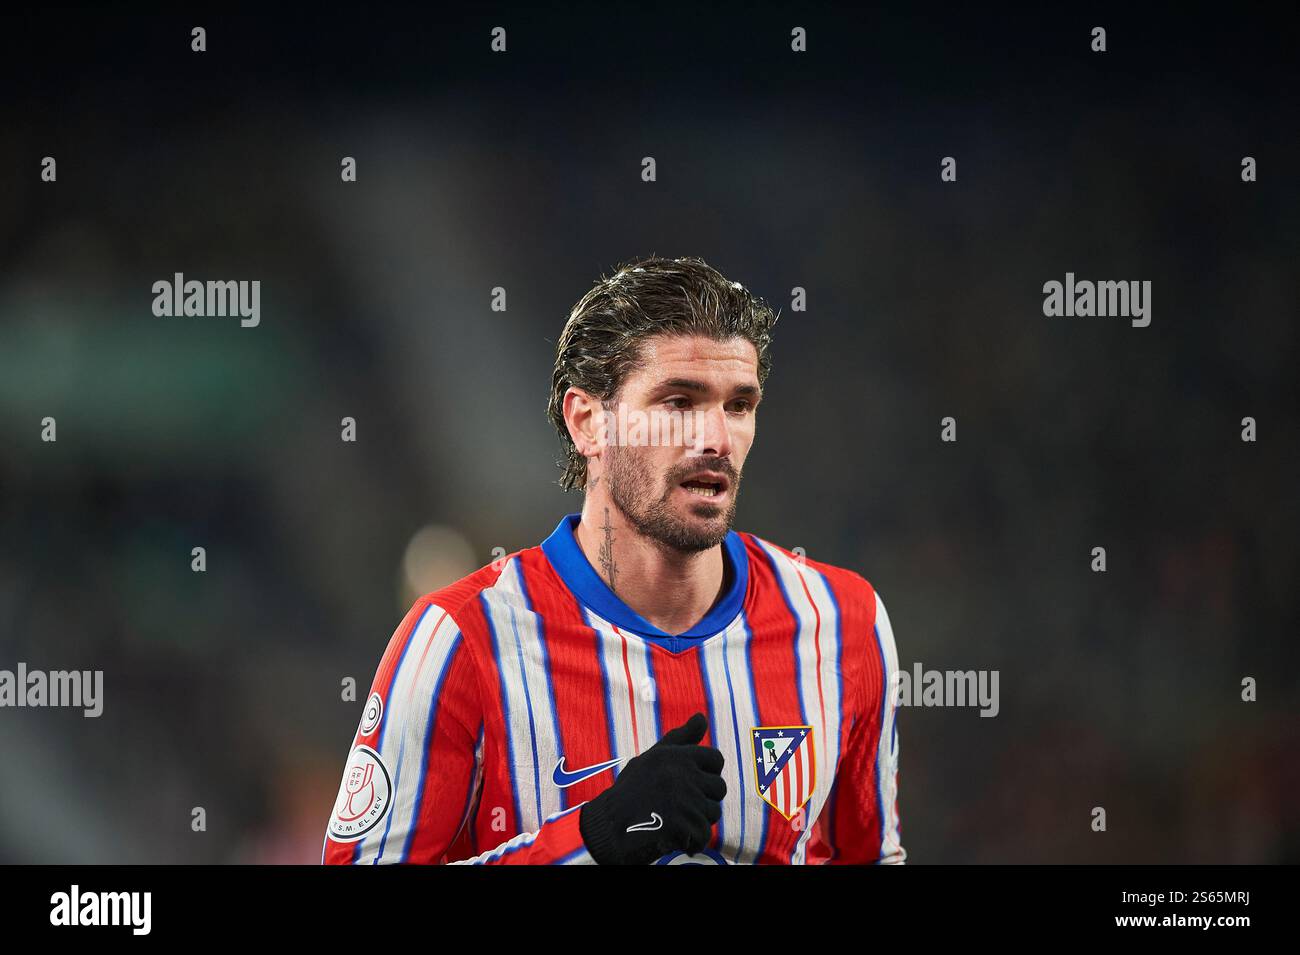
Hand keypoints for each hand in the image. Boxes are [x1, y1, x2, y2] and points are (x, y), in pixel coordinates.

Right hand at [578, 712, 726, 864]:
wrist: (608, 826)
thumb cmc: (631, 792)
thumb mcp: (653, 759)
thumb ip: (681, 739)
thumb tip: (702, 716)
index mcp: (676, 755)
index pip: (716, 759)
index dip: (707, 774)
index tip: (690, 785)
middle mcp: (682, 773)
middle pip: (719, 788)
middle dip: (704, 800)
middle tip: (679, 807)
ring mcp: (683, 799)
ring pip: (713, 813)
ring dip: (697, 822)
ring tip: (673, 821)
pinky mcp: (681, 824)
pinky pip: (703, 835)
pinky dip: (692, 842)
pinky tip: (675, 839)